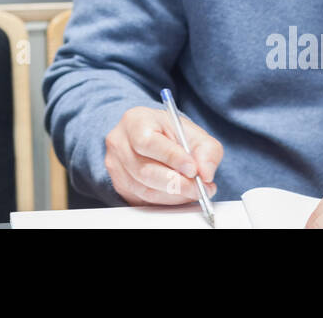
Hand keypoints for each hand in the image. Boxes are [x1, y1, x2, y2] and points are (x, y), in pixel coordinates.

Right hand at [104, 106, 223, 204]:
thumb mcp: (193, 132)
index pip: (148, 142)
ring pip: (146, 190)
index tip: (193, 169)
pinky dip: (167, 201)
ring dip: (175, 195)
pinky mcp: (120, 186)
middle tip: (201, 187)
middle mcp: (119, 143)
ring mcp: (116, 167)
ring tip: (195, 190)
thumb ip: (206, 150)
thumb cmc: (169, 133)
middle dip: (178, 183)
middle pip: (145, 171)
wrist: (151, 137)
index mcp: (134, 121)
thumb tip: (206, 173)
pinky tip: (180, 193)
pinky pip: (144, 201)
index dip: (172, 158)